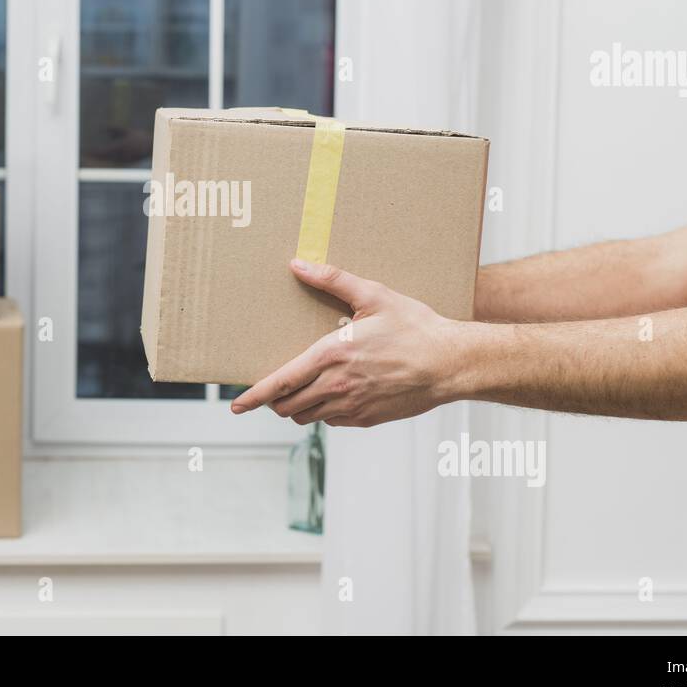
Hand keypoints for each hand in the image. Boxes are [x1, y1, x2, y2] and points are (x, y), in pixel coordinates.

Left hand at [230, 258, 473, 426]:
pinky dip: (326, 411)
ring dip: (298, 406)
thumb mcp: (373, 295)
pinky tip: (337, 393)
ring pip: (308, 417)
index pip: (280, 383)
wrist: (450, 363)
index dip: (254, 396)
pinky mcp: (367, 419)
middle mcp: (336, 387)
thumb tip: (298, 264)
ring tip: (304, 389)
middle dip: (275, 400)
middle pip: (288, 406)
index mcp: (331, 356)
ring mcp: (352, 407)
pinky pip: (333, 422)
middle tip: (275, 387)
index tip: (236, 404)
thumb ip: (332, 280)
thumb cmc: (415, 327)